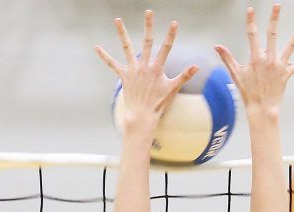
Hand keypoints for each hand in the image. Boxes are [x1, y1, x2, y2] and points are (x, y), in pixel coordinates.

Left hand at [95, 13, 197, 129]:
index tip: (174, 23)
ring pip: (127, 48)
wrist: (142, 116)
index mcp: (157, 68)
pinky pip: (112, 64)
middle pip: (147, 42)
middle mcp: (144, 66)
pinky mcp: (124, 76)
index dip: (171, 35)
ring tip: (117, 20)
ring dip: (122, 33)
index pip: (166, 48)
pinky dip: (104, 56)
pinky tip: (96, 47)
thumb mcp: (173, 89)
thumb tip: (197, 66)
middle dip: (149, 26)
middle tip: (149, 11)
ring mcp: (133, 70)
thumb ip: (185, 76)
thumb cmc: (159, 104)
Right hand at [214, 5, 293, 114]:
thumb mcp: (236, 75)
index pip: (251, 35)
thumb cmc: (248, 93)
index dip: (251, 21)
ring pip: (290, 46)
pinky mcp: (287, 74)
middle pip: (272, 34)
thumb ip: (227, 58)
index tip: (251, 9)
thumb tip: (216, 46)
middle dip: (274, 19)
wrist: (261, 109)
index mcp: (256, 58)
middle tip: (278, 6)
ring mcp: (279, 66)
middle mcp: (269, 59)